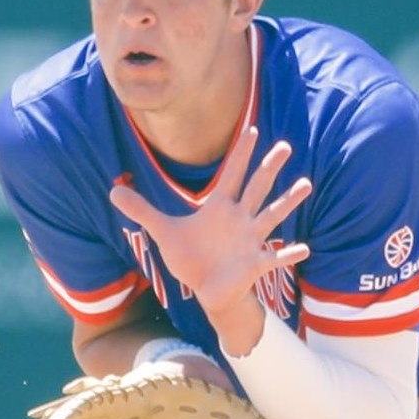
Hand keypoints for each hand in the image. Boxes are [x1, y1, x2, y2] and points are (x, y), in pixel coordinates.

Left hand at [109, 126, 312, 319]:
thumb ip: (142, 209)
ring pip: (272, 216)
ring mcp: (250, 240)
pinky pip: (274, 257)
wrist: (206, 289)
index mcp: (220, 207)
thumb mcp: (163, 231)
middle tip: (285, 145)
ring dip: (288, 202)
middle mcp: (240, 219)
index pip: (232, 174)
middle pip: (257, 187)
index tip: (251, 128)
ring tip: (305, 184)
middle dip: (269, 168)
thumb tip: (113, 190)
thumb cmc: (191, 257)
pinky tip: (303, 248)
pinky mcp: (254, 264)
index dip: (240, 153)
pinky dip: (288, 254)